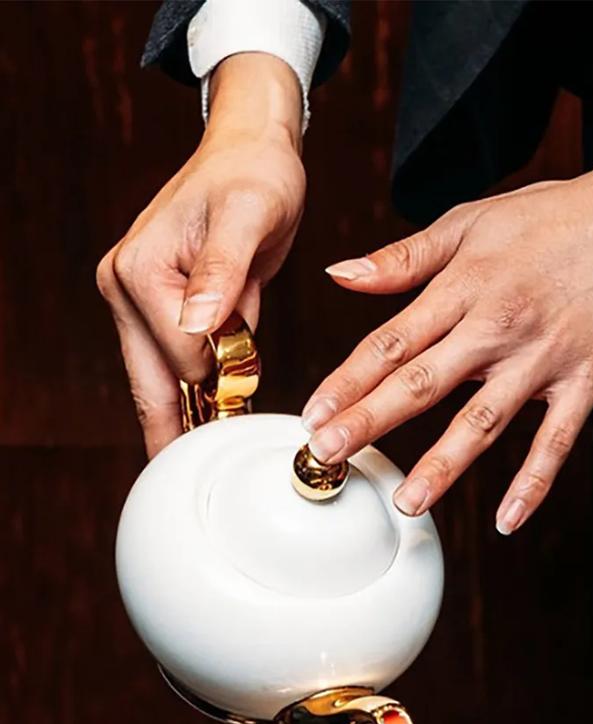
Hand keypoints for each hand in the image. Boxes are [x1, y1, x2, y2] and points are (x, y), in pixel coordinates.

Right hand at [96, 54, 306, 454]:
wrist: (254, 152)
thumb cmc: (256, 177)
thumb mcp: (249, 218)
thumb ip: (221, 274)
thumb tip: (198, 327)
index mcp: (140, 274)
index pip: (182, 362)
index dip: (223, 385)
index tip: (250, 413)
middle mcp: (128, 290)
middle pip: (153, 386)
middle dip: (179, 435)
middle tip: (192, 494)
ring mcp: (142, 302)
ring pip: (166, 383)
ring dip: (194, 418)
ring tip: (210, 468)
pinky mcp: (167, 310)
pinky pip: (185, 367)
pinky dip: (206, 394)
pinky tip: (220, 425)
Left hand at [302, 147, 592, 532]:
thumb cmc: (559, 215)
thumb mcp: (473, 220)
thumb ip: (405, 256)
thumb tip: (341, 274)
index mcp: (465, 286)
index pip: (392, 340)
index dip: (348, 379)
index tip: (314, 413)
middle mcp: (499, 326)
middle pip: (423, 382)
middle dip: (371, 421)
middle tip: (327, 456)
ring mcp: (544, 358)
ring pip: (484, 420)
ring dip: (443, 465)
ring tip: (409, 502)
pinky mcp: (587, 381)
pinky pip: (555, 442)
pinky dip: (532, 483)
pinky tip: (506, 519)